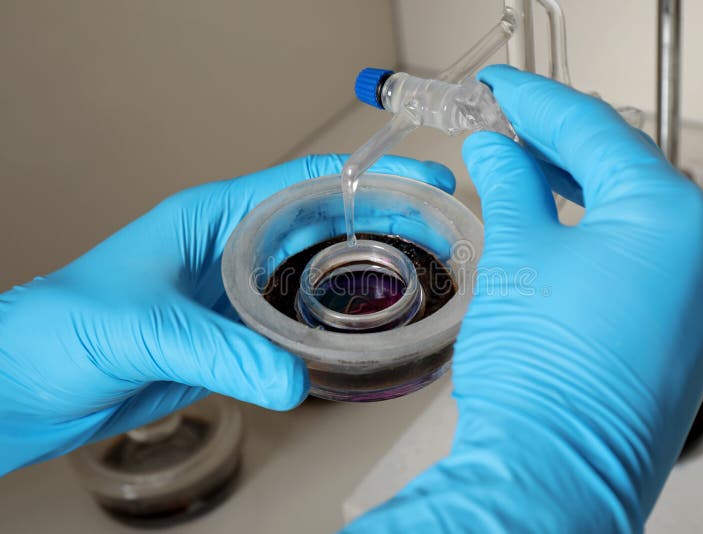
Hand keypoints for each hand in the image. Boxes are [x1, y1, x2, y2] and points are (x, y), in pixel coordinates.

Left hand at [0, 154, 454, 474]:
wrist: (23, 387)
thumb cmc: (56, 331)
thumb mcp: (140, 328)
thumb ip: (220, 352)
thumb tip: (293, 377)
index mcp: (212, 218)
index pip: (303, 185)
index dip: (367, 182)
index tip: (421, 183)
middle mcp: (231, 250)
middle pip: (325, 227)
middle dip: (384, 227)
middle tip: (440, 236)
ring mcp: (237, 295)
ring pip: (317, 276)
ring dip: (365, 277)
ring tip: (419, 284)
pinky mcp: (235, 339)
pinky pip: (297, 327)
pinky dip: (334, 330)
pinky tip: (363, 340)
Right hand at [344, 66, 702, 531]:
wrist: (551, 477)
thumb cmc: (543, 377)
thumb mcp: (518, 254)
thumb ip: (512, 186)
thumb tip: (499, 152)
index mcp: (673, 219)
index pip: (596, 131)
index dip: (537, 101)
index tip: (501, 88)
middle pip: (624, 169)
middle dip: (559, 140)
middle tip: (505, 121)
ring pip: (636, 214)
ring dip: (579, 186)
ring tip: (524, 165)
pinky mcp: (684, 332)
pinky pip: (644, 257)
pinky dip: (599, 232)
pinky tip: (559, 224)